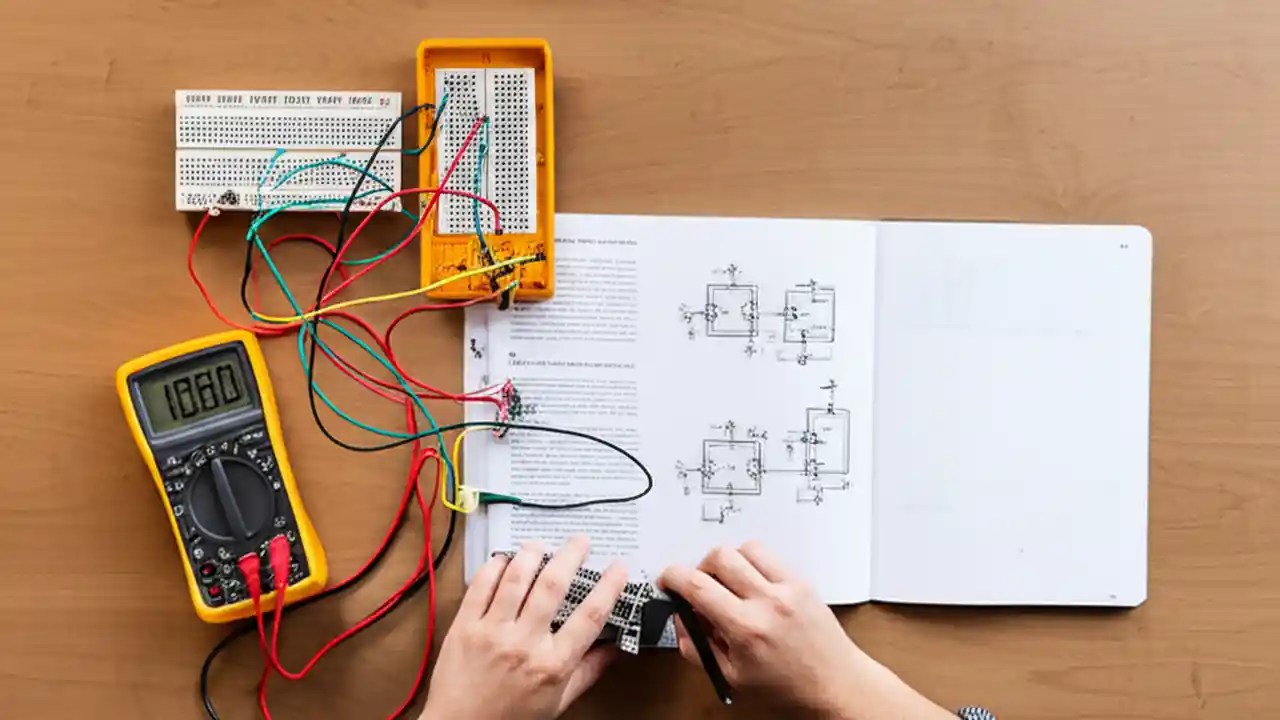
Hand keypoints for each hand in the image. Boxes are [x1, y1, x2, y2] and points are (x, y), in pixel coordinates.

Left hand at [421, 537, 626, 719]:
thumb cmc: (510, 719)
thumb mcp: (558, 702)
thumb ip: (587, 672)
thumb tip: (615, 648)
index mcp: (552, 665)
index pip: (590, 616)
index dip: (609, 587)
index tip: (619, 568)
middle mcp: (524, 644)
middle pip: (553, 586)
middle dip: (570, 556)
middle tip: (580, 541)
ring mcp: (492, 632)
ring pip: (516, 578)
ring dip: (532, 553)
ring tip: (541, 544)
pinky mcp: (465, 627)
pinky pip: (481, 586)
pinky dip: (495, 567)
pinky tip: (504, 559)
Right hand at [660, 542, 951, 719]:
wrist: (836, 685)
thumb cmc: (789, 688)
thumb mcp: (732, 678)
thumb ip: (698, 647)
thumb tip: (682, 620)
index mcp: (746, 629)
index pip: (698, 585)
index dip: (674, 577)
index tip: (668, 579)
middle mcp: (768, 602)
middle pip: (719, 556)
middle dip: (700, 567)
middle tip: (701, 586)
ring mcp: (788, 588)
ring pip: (745, 547)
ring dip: (729, 561)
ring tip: (729, 583)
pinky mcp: (802, 582)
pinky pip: (769, 555)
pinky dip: (753, 562)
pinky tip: (752, 583)